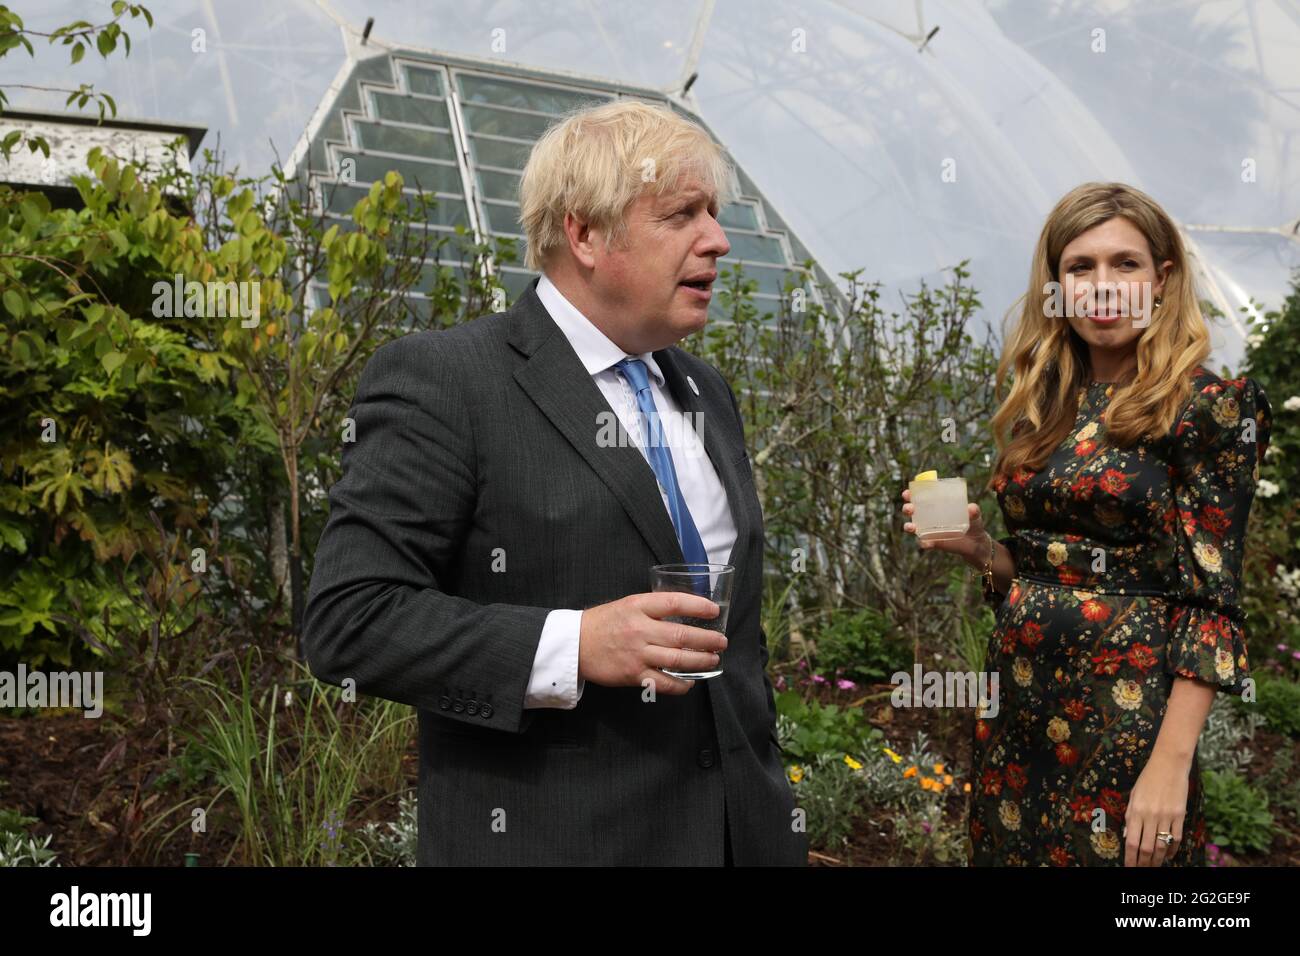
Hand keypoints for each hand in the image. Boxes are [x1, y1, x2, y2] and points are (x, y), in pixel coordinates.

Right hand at [578, 592, 727, 695]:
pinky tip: (690, 682)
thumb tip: (685, 612)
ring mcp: (637, 654)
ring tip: (713, 659)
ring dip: (701, 661)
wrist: (574, 644)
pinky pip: (664, 683)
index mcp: (637, 606)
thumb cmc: (604, 623)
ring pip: (678, 659)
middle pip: (682, 635)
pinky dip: (681, 685)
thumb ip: (653, 608)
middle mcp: (639, 629)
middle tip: (722, 641)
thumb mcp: (627, 605)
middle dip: (708, 640)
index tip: (714, 611)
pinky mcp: (633, 674)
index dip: (698, 606)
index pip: (674, 603)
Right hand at [900, 487, 990, 566]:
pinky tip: (927, 543)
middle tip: (910, 508)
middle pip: (912, 511)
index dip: (910, 495)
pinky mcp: (933, 542)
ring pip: (913, 527)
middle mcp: (929, 517)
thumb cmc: (973, 523)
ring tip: (911, 527)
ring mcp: (929, 530)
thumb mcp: (975, 515)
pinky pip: (924, 543)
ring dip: (909, 526)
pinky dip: (923, 543)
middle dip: (907, 508)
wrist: (976, 543)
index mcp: (936, 505)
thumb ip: (974, 511)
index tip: (907, 493)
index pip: (920, 498)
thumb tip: (971, 508)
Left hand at [1123, 751, 1189, 865]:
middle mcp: (1151, 816)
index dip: (1130, 858)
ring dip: (1157, 860)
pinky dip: (1172, 849)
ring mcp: (1167, 816)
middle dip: (1144, 863)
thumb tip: (1128, 836)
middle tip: (1142, 869)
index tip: (1129, 866)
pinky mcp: (1180, 815)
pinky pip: (1176, 837)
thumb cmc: (1148, 779)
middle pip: (1147, 848)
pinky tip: (1168, 855)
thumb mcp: (1133, 795)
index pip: (1132, 842)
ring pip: (1162, 846)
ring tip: (1153, 866)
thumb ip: (1130, 816)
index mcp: (1136, 811)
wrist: (1169, 765)